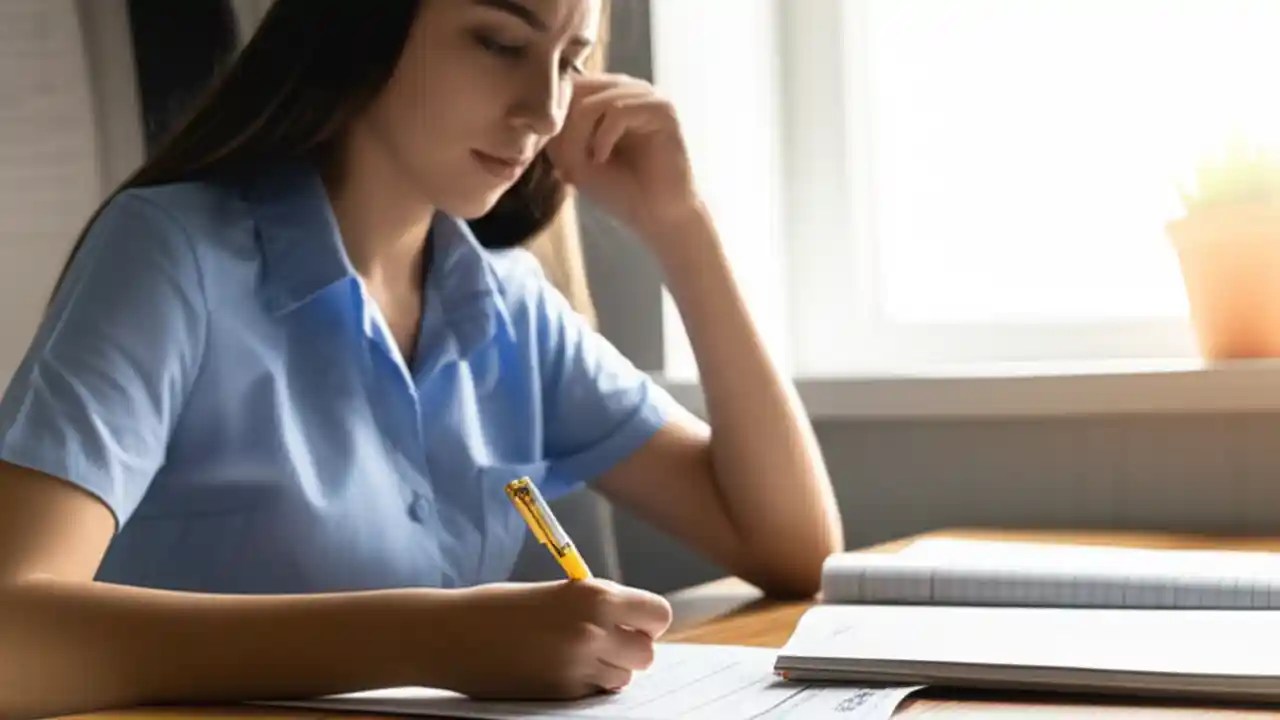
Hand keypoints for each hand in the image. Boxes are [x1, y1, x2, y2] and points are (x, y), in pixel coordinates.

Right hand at [427, 579, 672, 699]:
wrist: (452, 634)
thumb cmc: (500, 607)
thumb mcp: (557, 593)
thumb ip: (596, 606)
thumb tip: (629, 622)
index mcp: (594, 596)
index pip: (658, 615)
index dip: (648, 621)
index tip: (635, 623)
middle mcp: (593, 632)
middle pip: (647, 654)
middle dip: (631, 650)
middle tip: (605, 643)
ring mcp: (578, 667)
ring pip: (623, 678)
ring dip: (609, 670)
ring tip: (576, 656)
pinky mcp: (562, 694)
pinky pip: (594, 693)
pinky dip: (585, 685)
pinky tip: (556, 669)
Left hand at [547, 73, 702, 241]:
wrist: (659, 217)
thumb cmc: (619, 190)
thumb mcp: (575, 159)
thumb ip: (557, 132)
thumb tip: (539, 109)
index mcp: (609, 95)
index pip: (568, 85)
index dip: (553, 117)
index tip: (553, 152)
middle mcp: (629, 88)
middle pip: (577, 87)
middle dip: (564, 126)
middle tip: (566, 159)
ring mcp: (647, 96)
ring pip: (594, 100)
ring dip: (580, 135)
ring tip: (585, 163)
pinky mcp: (663, 109)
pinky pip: (618, 110)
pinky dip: (603, 137)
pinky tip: (602, 159)